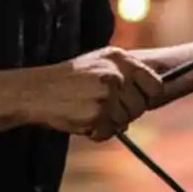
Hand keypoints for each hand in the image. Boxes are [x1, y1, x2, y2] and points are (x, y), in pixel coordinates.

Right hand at [23, 47, 163, 140]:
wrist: (36, 90)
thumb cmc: (67, 81)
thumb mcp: (98, 65)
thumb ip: (124, 75)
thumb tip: (153, 95)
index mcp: (119, 58)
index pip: (155, 84)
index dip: (147, 97)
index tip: (137, 103)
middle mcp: (116, 74)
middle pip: (140, 106)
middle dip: (126, 114)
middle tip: (104, 111)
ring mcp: (107, 93)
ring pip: (125, 121)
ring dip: (109, 124)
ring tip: (89, 113)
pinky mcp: (98, 112)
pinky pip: (109, 132)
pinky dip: (97, 133)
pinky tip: (82, 121)